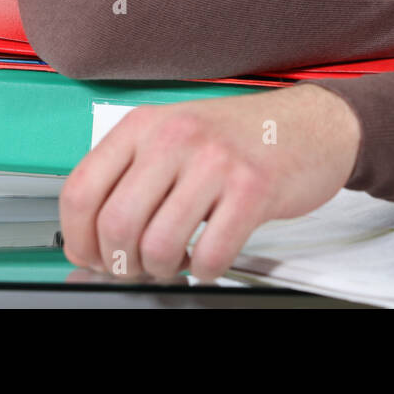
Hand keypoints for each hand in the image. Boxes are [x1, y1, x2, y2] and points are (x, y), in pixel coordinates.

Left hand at [59, 83, 360, 281]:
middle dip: (121, 263)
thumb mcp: (175, 137)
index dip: (79, 239)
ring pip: (158, 246)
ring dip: (163, 270)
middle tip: (138, 266)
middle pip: (115, 226)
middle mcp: (175, 137)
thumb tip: (91, 240)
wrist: (314, 123)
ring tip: (178, 259)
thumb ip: (132, 177)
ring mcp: (214, 161)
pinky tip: (211, 255)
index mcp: (144, 124)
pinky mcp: (253, 189)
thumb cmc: (241, 135)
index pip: (81, 191)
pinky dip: (205, 270)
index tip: (91, 256)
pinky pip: (210, 255)